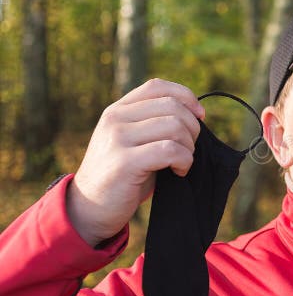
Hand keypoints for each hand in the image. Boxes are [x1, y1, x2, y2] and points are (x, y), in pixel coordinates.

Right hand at [66, 79, 205, 245]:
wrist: (90, 208)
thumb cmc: (124, 176)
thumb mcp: (135, 142)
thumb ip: (156, 123)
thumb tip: (197, 114)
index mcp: (118, 110)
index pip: (158, 86)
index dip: (186, 97)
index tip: (200, 117)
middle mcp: (115, 119)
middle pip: (173, 107)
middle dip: (192, 129)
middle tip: (188, 150)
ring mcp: (117, 138)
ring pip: (175, 127)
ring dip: (189, 147)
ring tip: (181, 163)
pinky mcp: (124, 161)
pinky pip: (170, 150)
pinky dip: (184, 161)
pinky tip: (179, 172)